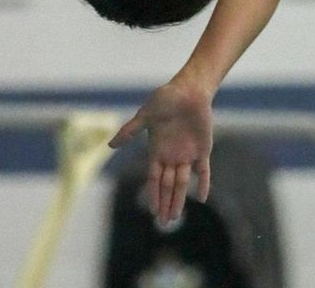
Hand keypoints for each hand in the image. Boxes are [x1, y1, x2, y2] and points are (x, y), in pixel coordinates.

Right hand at [108, 80, 212, 226]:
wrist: (189, 90)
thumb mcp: (145, 115)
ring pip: (183, 183)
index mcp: (156, 151)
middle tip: (164, 223)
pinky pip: (203, 171)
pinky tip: (201, 198)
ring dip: (179, 199)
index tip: (152, 210)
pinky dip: (203, 183)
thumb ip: (130, 130)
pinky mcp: (202, 150)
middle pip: (167, 185)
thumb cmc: (166, 99)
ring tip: (175, 216)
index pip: (154, 179)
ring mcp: (187, 154)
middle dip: (165, 203)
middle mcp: (171, 156)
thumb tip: (110, 146)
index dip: (154, 194)